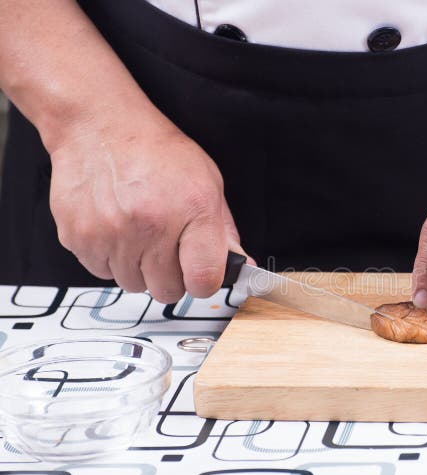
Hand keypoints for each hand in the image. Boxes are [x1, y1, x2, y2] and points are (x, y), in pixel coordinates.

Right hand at [49, 120, 246, 302]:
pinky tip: (116, 230)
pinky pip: (102, 272)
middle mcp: (151, 223)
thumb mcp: (207, 182)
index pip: (204, 279)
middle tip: (167, 247)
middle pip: (167, 290)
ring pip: (133, 284)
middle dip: (171, 275)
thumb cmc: (156, 151)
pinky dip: (110, 259)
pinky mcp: (79, 237)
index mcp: (192, 209)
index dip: (205, 282)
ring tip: (139, 233)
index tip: (201, 274)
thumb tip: (241, 265)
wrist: (100, 126)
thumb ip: (223, 230)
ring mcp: (111, 233)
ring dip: (139, 268)